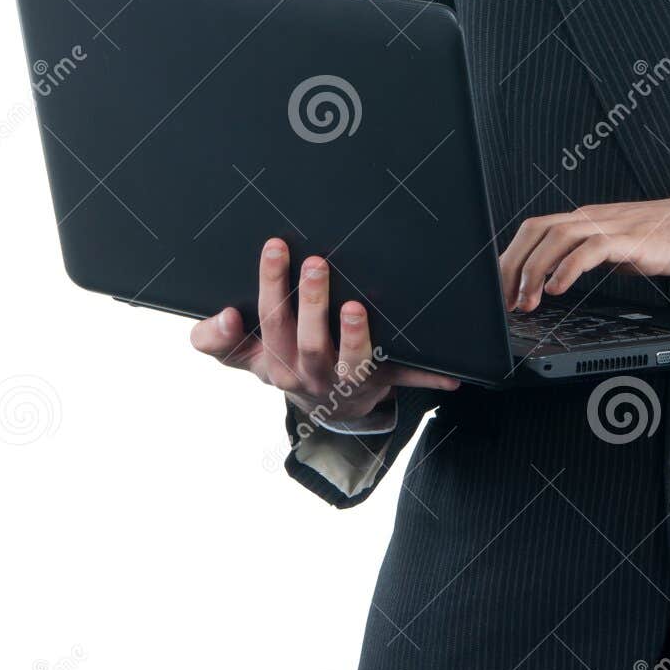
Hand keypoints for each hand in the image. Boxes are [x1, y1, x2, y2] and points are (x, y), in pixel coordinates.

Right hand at [190, 239, 460, 423]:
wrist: (325, 407)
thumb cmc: (283, 359)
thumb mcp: (244, 356)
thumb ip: (216, 339)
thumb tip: (221, 319)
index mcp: (273, 362)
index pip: (261, 329)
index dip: (252, 311)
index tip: (249, 287)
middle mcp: (310, 373)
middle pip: (305, 341)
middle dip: (310, 302)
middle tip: (316, 262)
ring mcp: (348, 380)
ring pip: (350, 363)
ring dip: (355, 336)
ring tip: (357, 307)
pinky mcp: (383, 382)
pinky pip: (407, 377)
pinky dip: (429, 373)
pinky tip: (452, 372)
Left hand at [499, 186, 669, 311]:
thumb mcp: (627, 247)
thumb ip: (599, 256)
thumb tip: (570, 275)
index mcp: (591, 219)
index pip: (537, 229)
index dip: (512, 257)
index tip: (501, 289)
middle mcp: (596, 216)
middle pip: (536, 229)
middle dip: (512, 265)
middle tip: (504, 300)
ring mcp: (614, 225)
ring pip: (556, 236)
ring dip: (533, 270)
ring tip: (526, 300)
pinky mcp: (634, 239)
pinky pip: (591, 248)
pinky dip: (568, 267)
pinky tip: (559, 288)